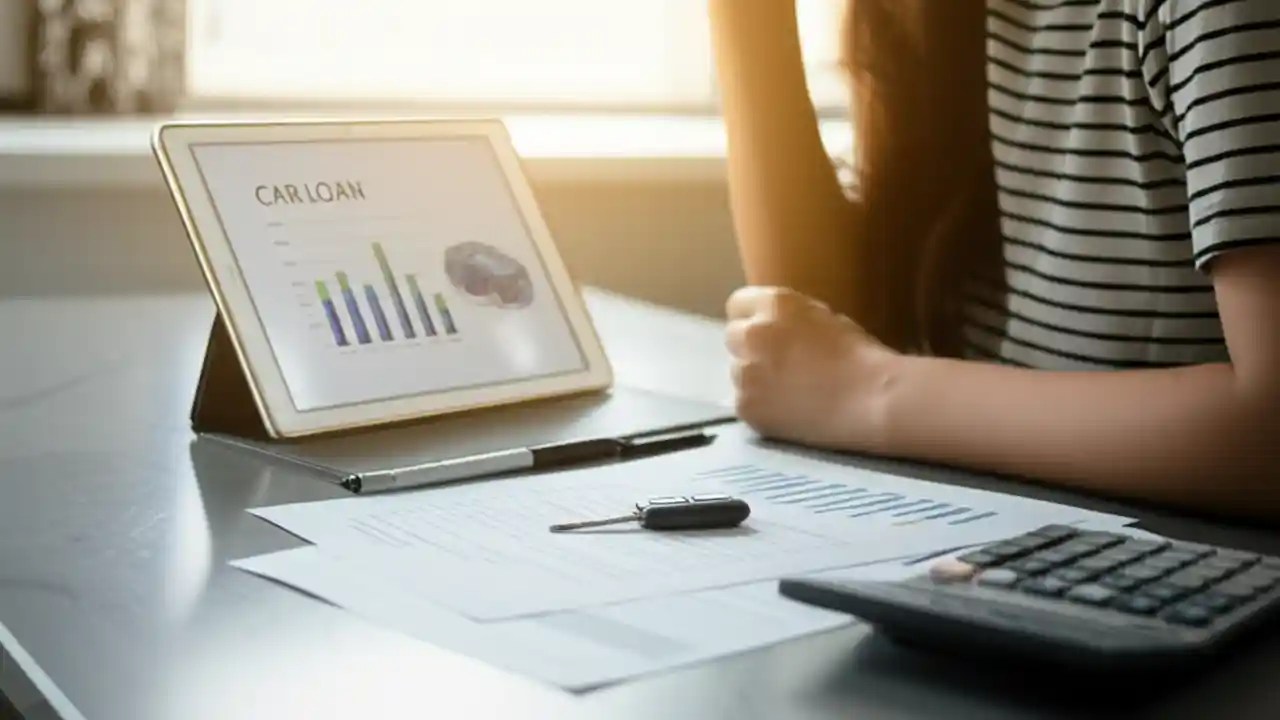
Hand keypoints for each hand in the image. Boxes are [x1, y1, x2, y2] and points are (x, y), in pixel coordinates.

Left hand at [725, 286, 897, 451]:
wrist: (870, 401)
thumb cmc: (860, 357)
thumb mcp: (825, 317)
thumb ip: (792, 317)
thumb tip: (777, 325)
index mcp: (774, 305)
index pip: (738, 304)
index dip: (752, 318)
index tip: (766, 332)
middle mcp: (752, 334)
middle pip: (733, 336)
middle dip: (750, 347)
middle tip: (777, 363)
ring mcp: (744, 372)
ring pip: (737, 371)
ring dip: (754, 377)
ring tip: (786, 391)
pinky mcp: (745, 407)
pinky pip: (743, 402)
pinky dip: (760, 406)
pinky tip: (786, 411)